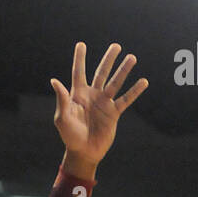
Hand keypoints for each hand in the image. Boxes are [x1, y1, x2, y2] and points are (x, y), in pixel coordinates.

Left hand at [51, 43, 147, 174]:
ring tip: (132, 57)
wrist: (84, 152)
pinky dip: (134, 91)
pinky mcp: (114, 113)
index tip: (81, 44)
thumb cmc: (69, 136)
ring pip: (116, 83)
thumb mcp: (63, 118)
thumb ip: (62, 99)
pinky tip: (143, 81)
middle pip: (101, 73)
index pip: (79, 72)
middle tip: (116, 46)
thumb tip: (54, 81)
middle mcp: (92, 95)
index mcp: (77, 94)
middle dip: (108, 60)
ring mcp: (104, 103)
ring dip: (124, 71)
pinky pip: (126, 99)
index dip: (80, 59)